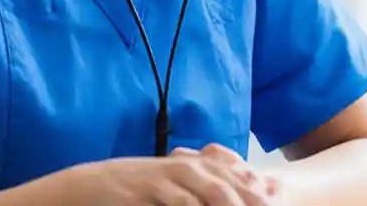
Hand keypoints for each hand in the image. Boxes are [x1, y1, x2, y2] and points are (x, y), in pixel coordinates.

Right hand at [71, 147, 277, 204]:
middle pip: (230, 187)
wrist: (91, 185)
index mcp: (193, 165)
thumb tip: (226, 197)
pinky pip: (184, 204)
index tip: (275, 204)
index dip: (257, 193)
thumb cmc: (133, 189)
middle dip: (252, 202)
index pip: (236, 178)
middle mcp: (187, 168)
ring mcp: (170, 178)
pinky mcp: (154, 190)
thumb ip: (195, 190)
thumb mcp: (168, 184)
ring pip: (213, 195)